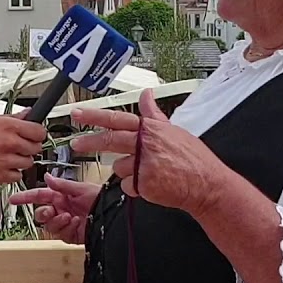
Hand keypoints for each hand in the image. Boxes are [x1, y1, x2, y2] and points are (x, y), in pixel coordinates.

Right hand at [0, 114, 47, 186]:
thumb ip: (11, 117)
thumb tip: (27, 113)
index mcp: (7, 127)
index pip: (39, 131)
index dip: (38, 133)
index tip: (34, 135)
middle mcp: (9, 143)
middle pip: (36, 148)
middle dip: (29, 147)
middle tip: (19, 146)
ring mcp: (6, 161)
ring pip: (28, 163)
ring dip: (21, 160)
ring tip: (7, 156)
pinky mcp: (1, 176)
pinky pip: (18, 176)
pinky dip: (12, 173)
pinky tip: (2, 166)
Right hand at [8, 173, 99, 243]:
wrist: (114, 215)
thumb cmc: (101, 199)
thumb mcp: (81, 188)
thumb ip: (62, 185)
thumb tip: (47, 176)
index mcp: (61, 197)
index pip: (39, 196)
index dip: (25, 197)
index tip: (14, 199)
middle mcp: (61, 209)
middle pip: (41, 214)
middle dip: (44, 213)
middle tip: (51, 211)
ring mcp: (66, 223)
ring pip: (49, 226)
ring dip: (57, 221)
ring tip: (68, 217)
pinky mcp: (72, 235)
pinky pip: (61, 235)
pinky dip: (67, 228)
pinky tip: (76, 223)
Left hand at [69, 91, 222, 215]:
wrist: (206, 184)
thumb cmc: (193, 159)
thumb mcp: (174, 130)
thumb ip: (154, 115)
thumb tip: (146, 95)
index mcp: (151, 129)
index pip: (117, 118)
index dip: (95, 116)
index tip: (78, 113)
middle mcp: (146, 144)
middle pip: (110, 140)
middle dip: (89, 142)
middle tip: (76, 144)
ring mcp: (144, 164)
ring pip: (120, 167)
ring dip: (129, 172)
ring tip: (151, 172)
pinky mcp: (144, 183)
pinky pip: (128, 186)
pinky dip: (136, 188)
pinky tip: (152, 184)